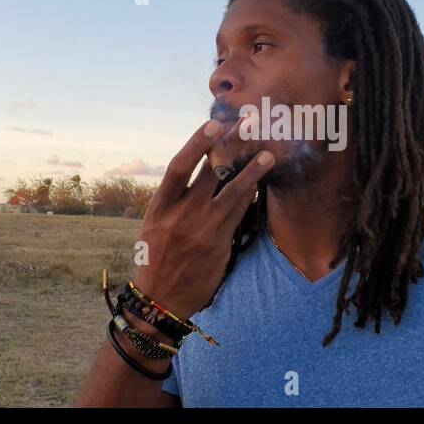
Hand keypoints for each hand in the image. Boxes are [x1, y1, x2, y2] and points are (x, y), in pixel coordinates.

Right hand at [132, 119, 273, 320]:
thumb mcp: (155, 224)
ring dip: (253, 171)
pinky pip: (239, 215)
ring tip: (269, 154)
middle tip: (249, 124)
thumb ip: (175, 199)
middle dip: (231, 146)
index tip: (213, 124)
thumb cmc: (156, 257)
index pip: (179, 167)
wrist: (161, 300)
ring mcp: (203, 231)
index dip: (196, 143)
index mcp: (160, 206)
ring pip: (233, 193)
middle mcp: (182, 215)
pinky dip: (249, 197)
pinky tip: (260, 183)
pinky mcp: (219, 246)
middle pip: (211, 173)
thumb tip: (199, 168)